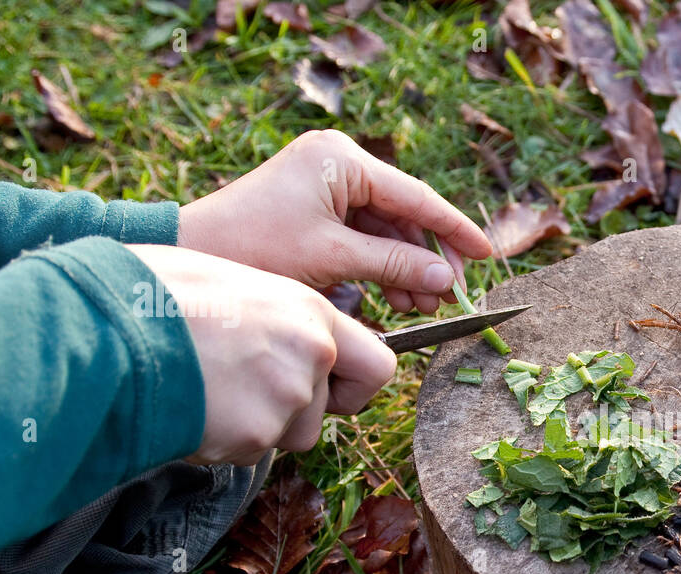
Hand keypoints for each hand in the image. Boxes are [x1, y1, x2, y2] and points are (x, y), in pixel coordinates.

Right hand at [126, 244, 396, 465]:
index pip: (379, 366)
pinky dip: (221, 440)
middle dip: (296, 415)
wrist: (109, 326)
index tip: (334, 390)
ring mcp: (288, 396)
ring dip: (255, 428)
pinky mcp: (258, 434)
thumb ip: (277, 320)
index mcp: (312, 312)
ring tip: (205, 390)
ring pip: (287, 436)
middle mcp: (313, 354)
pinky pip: (248, 451)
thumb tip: (283, 337)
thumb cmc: (156, 296)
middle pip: (325, 412)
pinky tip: (190, 406)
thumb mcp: (233, 287)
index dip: (356, 386)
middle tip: (246, 395)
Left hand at [176, 129, 493, 314]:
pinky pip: (365, 238)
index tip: (486, 257)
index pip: (416, 196)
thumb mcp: (333, 258)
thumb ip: (395, 265)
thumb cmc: (255, 249)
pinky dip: (383, 269)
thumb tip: (445, 279)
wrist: (194, 255)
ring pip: (388, 230)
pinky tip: (397, 300)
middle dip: (428, 259)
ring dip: (407, 269)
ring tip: (420, 308)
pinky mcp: (316, 210)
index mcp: (341, 159)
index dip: (455, 230)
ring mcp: (326, 185)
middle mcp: (337, 163)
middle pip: (405, 214)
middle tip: (448, 297)